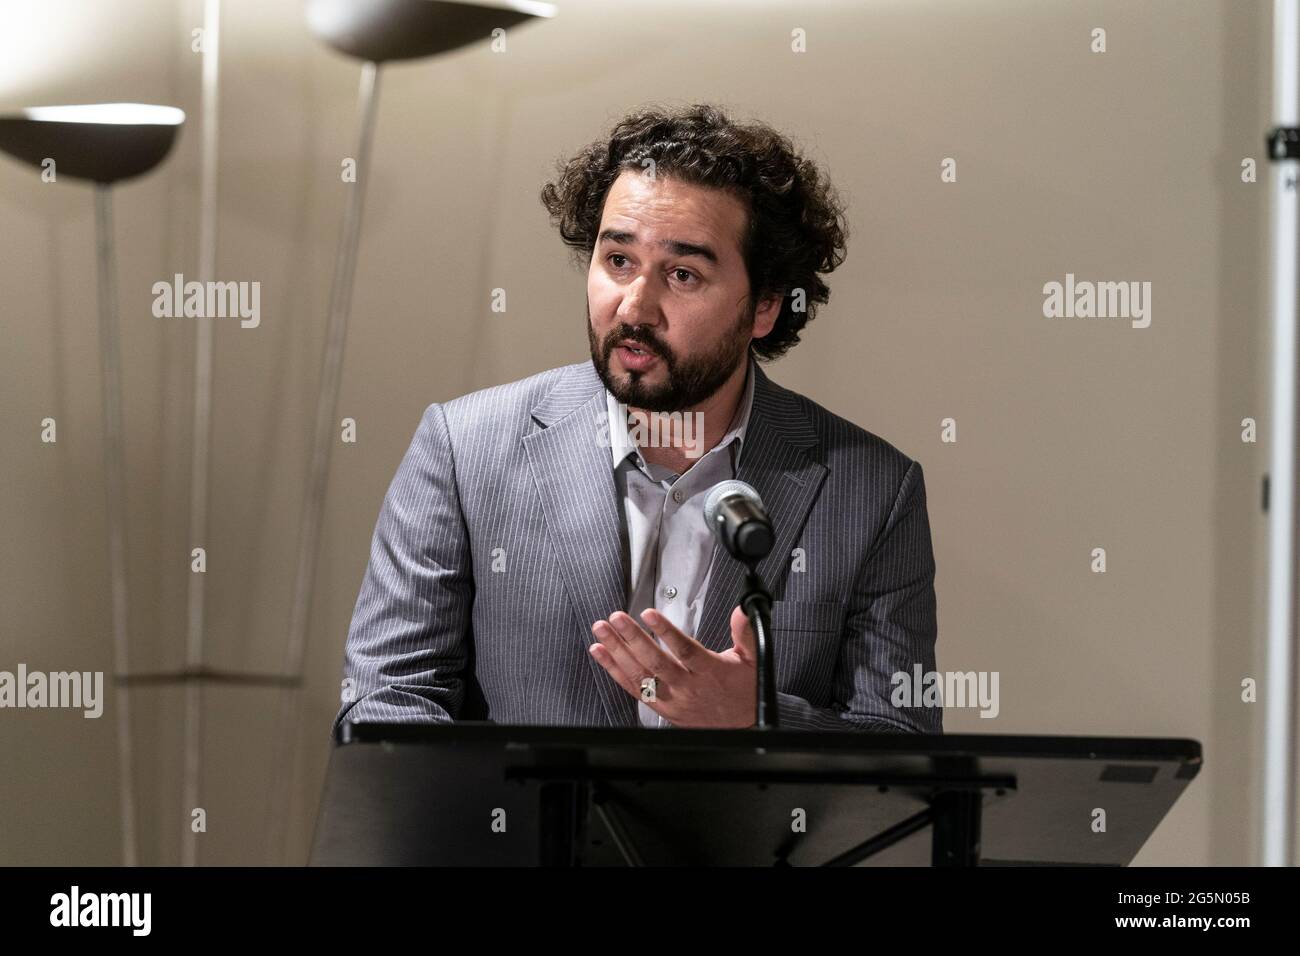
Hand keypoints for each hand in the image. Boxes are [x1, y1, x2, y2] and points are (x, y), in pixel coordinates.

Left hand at [589, 606, 757, 727]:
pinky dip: (614, 671)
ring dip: (617, 652)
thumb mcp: (753, 659)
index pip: (685, 651)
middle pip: (656, 662)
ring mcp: (673, 699)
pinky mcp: (662, 708)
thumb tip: (743, 609)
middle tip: (617, 619)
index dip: (666, 632)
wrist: (742, 726)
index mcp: (710, 672)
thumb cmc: (744, 691)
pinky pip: (633, 689)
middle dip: (633, 639)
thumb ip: (746, 631)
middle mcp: (689, 687)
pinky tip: (601, 653)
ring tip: (602, 631)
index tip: (649, 614)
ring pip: (640, 676)